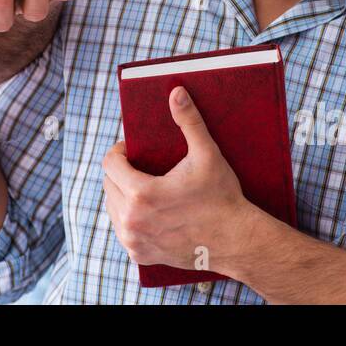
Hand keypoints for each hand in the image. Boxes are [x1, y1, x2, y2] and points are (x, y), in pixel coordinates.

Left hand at [101, 86, 259, 272]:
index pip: (110, 163)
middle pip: (108, 184)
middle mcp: (132, 220)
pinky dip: (128, 216)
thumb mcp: (207, 155)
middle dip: (121, 171)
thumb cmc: (222, 197)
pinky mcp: (139, 254)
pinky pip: (121, 228)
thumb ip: (189, 121)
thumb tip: (176, 92)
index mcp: (142, 194)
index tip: (133, 149)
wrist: (236, 241)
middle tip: (141, 165)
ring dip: (122, 193)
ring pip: (112, 206)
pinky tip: (145, 208)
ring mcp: (134, 240)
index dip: (120, 151)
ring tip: (142, 183)